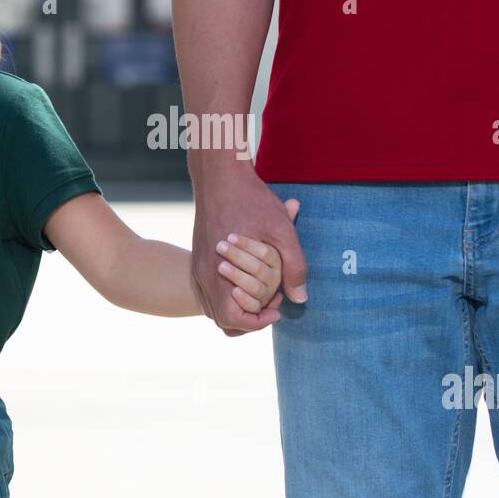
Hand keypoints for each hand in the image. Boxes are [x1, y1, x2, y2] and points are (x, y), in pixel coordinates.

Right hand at [191, 162, 307, 335]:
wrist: (219, 175)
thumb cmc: (251, 200)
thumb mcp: (281, 231)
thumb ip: (294, 266)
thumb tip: (300, 298)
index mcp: (220, 273)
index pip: (233, 319)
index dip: (257, 322)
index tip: (277, 309)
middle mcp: (203, 274)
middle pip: (221, 318)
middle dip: (248, 318)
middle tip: (271, 302)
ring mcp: (197, 266)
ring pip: (213, 306)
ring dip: (237, 306)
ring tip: (261, 293)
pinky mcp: (197, 258)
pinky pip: (208, 290)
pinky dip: (226, 294)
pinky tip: (246, 280)